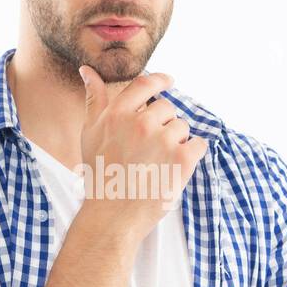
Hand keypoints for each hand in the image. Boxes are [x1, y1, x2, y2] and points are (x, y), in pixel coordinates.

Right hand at [78, 65, 208, 242]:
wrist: (113, 215)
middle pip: (168, 108)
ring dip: (177, 141)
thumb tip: (87, 70)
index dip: (160, 80)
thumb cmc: (100, 175)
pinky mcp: (182, 159)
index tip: (169, 82)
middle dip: (164, 125)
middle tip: (150, 150)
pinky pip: (199, 144)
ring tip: (158, 163)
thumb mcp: (90, 133)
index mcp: (117, 114)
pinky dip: (193, 154)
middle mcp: (140, 123)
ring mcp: (163, 140)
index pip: (146, 84)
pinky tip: (176, 167)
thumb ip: (94, 99)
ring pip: (183, 127)